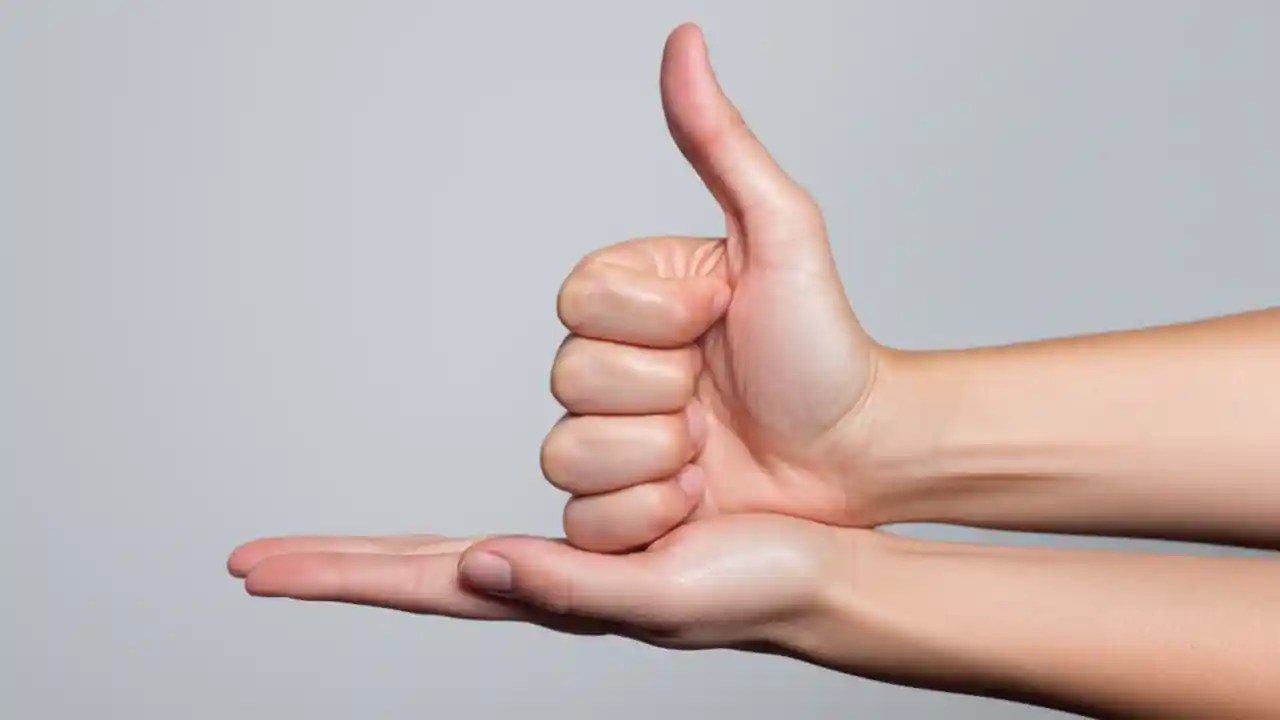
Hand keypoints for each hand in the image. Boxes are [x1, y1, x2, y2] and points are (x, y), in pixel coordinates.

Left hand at [227, 514, 859, 651]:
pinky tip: (452, 543)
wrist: (818, 576)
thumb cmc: (757, 590)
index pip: (422, 584)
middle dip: (337, 568)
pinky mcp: (603, 538)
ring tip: (329, 555)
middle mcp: (548, 586)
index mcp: (554, 598)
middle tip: (257, 564)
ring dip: (383, 557)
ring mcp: (571, 564)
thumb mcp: (663, 592)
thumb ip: (573, 587)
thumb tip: (481, 568)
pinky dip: (457, 533)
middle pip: (416, 575)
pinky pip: (513, 525)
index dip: (340, 572)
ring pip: (454, 556)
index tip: (260, 566)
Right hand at [545, 24, 882, 551]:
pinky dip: (651, 512)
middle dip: (666, 393)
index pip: (578, 304)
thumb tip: (684, 41)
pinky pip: (585, 518)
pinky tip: (699, 492)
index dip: (657, 320)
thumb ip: (719, 142)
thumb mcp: (779, 235)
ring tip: (712, 449)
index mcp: (630, 299)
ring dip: (658, 457)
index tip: (721, 317)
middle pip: (571, 381)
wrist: (854, 452)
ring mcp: (607, 439)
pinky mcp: (613, 509)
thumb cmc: (823, 347)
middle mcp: (607, 366)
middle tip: (720, 392)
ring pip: (569, 454)